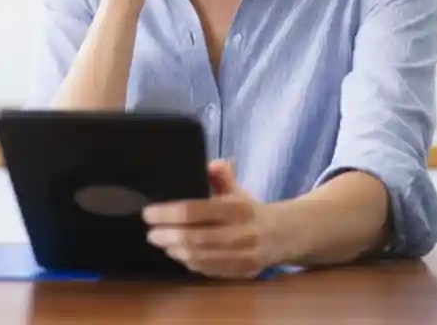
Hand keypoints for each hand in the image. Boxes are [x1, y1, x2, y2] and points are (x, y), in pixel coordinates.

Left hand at [143, 160, 280, 279]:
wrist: (287, 235)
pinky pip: (210, 271)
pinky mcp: (243, 273)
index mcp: (237, 208)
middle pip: (194, 238)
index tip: (148, 213)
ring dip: (176, 251)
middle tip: (150, 233)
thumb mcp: (237, 189)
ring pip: (200, 258)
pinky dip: (191, 263)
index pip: (194, 211)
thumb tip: (211, 163)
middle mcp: (241, 233)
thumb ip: (221, 176)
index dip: (167, 213)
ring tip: (162, 243)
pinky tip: (179, 254)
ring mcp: (243, 256)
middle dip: (167, 236)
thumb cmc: (251, 210)